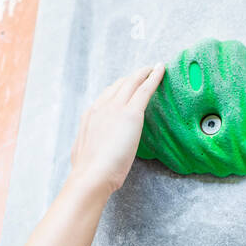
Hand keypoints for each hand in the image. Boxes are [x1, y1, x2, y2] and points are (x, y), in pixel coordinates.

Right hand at [69, 62, 164, 194]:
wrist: (91, 176)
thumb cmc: (88, 173)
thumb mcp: (83, 153)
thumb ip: (90, 145)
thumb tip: (93, 149)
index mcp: (90, 116)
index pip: (106, 96)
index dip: (119, 89)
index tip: (127, 87)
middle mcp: (101, 107)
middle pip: (119, 85)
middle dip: (132, 77)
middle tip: (144, 72)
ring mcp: (115, 108)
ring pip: (132, 82)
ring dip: (144, 73)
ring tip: (154, 69)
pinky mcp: (131, 113)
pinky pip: (145, 89)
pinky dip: (154, 77)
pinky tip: (162, 70)